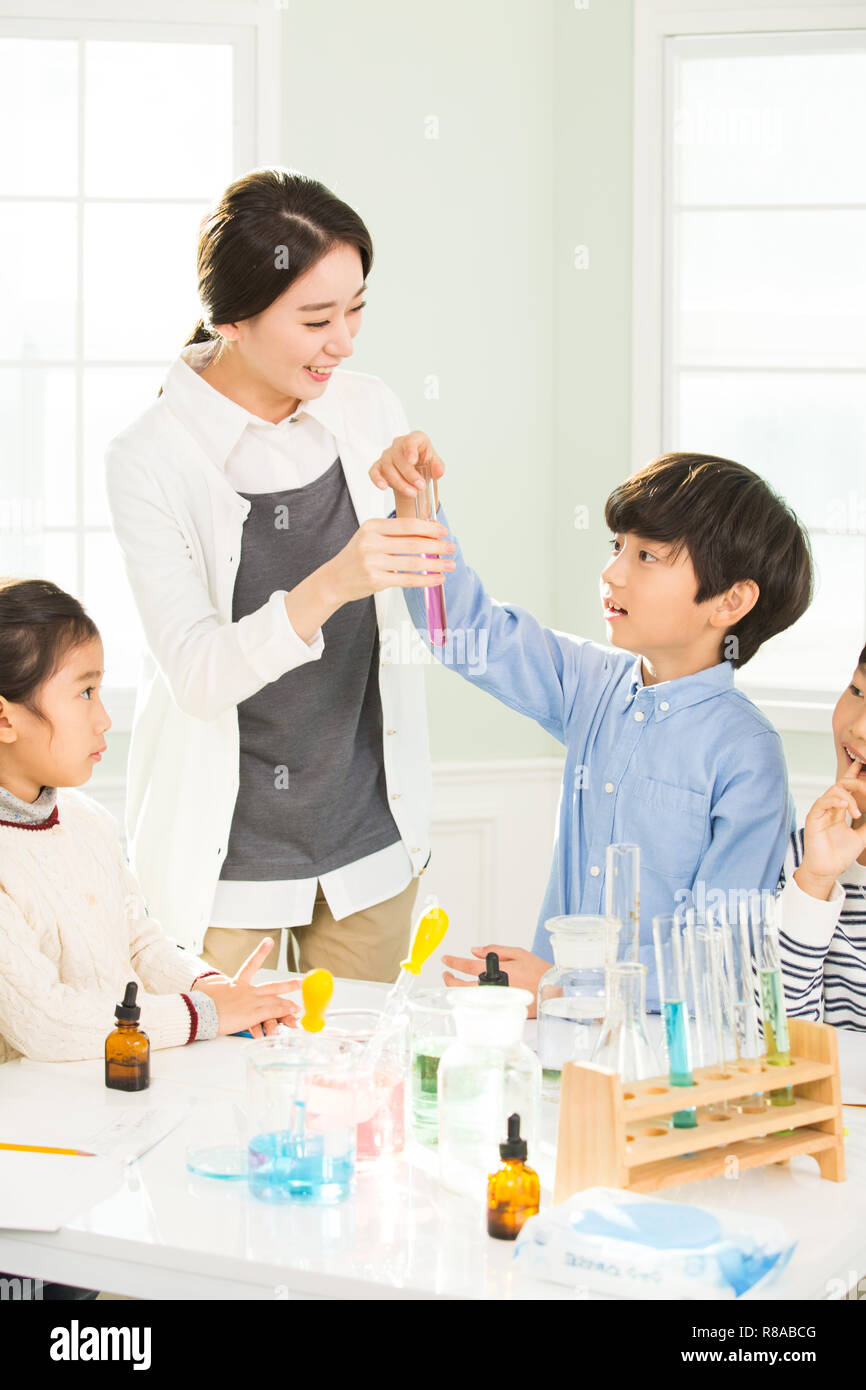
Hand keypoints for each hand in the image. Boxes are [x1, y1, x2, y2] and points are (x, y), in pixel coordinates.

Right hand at [193, 939, 301, 1037]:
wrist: (199, 1010)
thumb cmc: (199, 1003)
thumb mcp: (206, 990)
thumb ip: (214, 987)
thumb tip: (205, 985)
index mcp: (235, 984)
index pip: (250, 965)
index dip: (261, 953)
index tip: (269, 941)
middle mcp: (246, 991)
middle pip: (271, 986)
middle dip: (286, 985)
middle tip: (300, 981)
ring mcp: (251, 1001)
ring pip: (275, 999)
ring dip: (288, 1003)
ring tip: (298, 1006)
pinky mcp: (253, 1012)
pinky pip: (273, 1011)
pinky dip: (284, 1011)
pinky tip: (292, 1012)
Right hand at [323, 516, 454, 604]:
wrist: (334, 579)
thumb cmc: (357, 556)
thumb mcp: (371, 536)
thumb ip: (395, 533)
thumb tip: (429, 532)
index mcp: (372, 526)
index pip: (406, 524)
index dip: (428, 528)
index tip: (443, 531)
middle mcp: (371, 542)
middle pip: (412, 543)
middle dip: (436, 546)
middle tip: (451, 547)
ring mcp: (372, 562)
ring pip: (412, 562)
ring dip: (435, 564)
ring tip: (450, 565)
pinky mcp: (375, 580)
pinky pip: (407, 580)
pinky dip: (425, 580)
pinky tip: (437, 579)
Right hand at [369, 431, 444, 507]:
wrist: (415, 472)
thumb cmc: (424, 463)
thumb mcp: (435, 464)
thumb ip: (438, 466)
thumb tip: (438, 471)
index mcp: (414, 439)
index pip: (410, 440)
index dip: (410, 450)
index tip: (412, 461)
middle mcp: (398, 444)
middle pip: (398, 457)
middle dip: (409, 475)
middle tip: (420, 487)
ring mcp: (387, 455)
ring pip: (388, 467)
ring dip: (400, 483)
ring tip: (412, 493)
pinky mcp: (378, 466)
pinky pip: (374, 471)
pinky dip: (377, 479)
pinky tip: (383, 487)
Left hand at [441, 944, 548, 1017]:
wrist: (553, 992)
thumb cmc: (539, 972)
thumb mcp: (518, 953)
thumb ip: (495, 950)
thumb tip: (475, 950)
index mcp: (497, 971)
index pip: (467, 966)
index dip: (453, 962)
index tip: (445, 959)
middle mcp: (493, 988)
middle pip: (462, 986)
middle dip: (450, 979)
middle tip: (446, 974)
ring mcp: (495, 1001)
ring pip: (468, 997)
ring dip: (458, 990)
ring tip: (454, 983)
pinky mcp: (500, 1010)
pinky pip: (480, 1005)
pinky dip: (471, 999)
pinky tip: (470, 995)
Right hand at [795, 767, 865, 899]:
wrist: (828, 870)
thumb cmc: (840, 855)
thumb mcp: (862, 837)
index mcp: (839, 811)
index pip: (846, 788)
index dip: (853, 774)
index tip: (862, 764)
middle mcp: (830, 808)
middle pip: (841, 785)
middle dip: (855, 782)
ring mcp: (821, 812)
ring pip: (833, 791)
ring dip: (848, 797)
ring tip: (857, 812)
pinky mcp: (814, 817)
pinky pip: (823, 801)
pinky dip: (835, 800)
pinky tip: (845, 806)